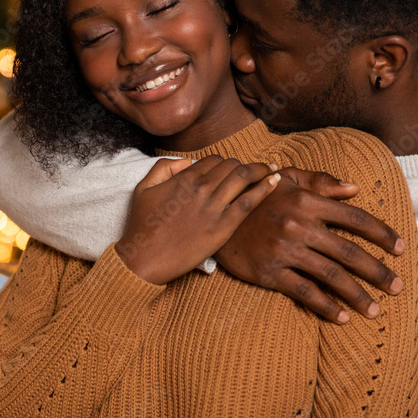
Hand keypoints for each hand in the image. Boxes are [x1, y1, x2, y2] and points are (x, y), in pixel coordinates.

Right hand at [116, 156, 281, 284]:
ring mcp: (213, 207)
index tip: (233, 169)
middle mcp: (201, 187)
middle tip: (256, 170)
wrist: (144, 258)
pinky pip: (249, 201)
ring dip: (261, 170)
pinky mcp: (223, 227)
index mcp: (184, 178)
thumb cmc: (142, 226)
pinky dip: (265, 188)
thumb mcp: (143, 188)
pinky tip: (276, 181)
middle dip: (245, 165)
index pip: (214, 160)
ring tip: (273, 169)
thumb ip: (163, 168)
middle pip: (232, 165)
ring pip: (243, 177)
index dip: (225, 162)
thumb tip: (186, 161)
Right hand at [214, 167, 404, 323]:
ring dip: (358, 295)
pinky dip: (326, 307)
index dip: (381, 234)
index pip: (354, 218)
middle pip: (348, 252)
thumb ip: (321, 182)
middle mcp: (298, 225)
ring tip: (376, 309)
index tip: (401, 248)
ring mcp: (283, 250)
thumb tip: (355, 188)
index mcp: (306, 201)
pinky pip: (304, 292)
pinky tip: (343, 318)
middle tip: (398, 287)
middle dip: (378, 272)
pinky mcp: (268, 272)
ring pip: (331, 276)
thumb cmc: (257, 197)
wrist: (214, 217)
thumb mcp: (286, 179)